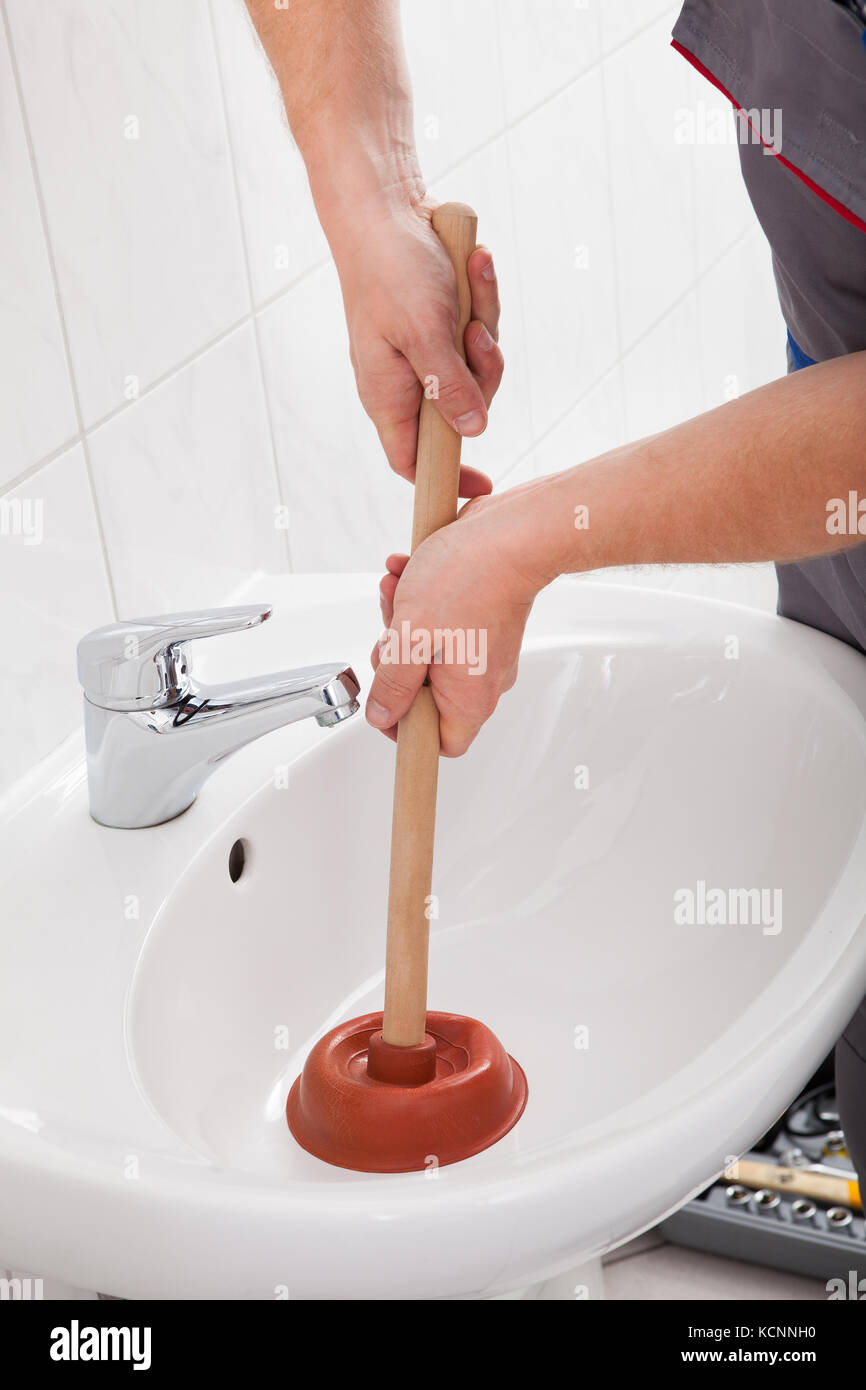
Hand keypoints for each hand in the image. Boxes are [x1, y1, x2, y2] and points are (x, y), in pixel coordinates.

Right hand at [335, 197, 503, 491]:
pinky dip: (482, 297)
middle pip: (462, 411)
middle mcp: (405, 380)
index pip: (413, 460)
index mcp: (387, 394)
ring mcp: (426, 351)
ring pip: (477, 367)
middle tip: (475, 333)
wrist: (384, 205)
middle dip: (482, 372)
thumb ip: (450, 387)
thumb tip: (474, 431)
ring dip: (485, 323)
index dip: (445, 478)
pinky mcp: (443, 323)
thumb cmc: (392, 269)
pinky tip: (475, 262)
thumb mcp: (425, 333)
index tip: (483, 486)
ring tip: (473, 274)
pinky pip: (478, 329)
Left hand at [366, 484, 546, 754]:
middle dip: (396, 659)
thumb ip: (393, 684)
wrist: (512, 531)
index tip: (384, 700)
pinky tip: (409, 573)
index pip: (439, 743)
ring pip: (429, 650)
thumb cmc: (470, 580)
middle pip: (426, 692)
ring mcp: (485, 648)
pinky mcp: (483, 620)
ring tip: (395, 589)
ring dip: (403, 620)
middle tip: (387, 636)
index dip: (405, 728)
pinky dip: (421, 600)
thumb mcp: (411, 637)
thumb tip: (382, 716)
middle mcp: (483, 679)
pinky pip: (443, 622)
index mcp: (471, 697)